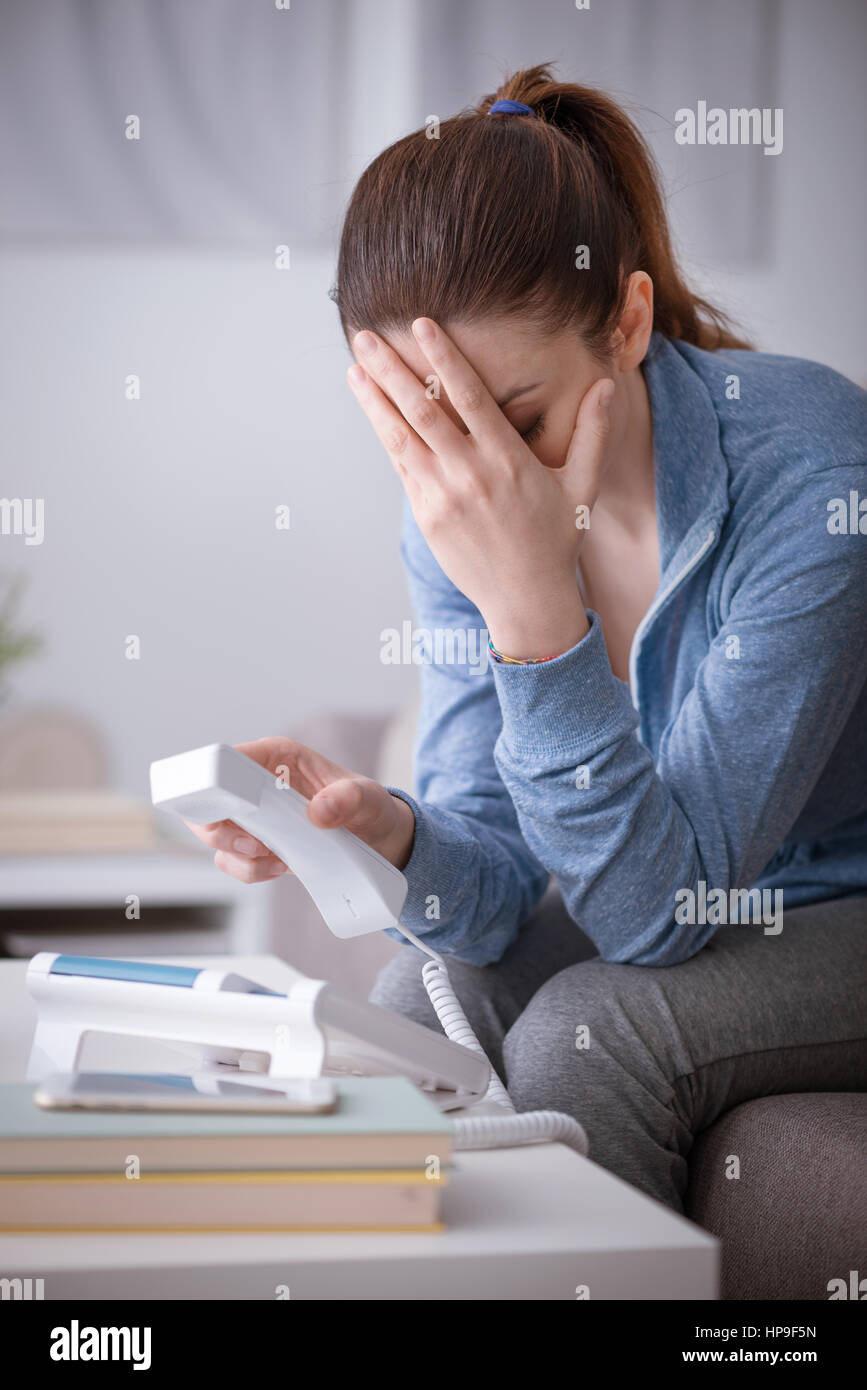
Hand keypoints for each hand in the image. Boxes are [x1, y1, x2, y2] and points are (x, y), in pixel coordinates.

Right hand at [184, 736, 415, 881]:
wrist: (376, 840)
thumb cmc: (368, 808)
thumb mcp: (369, 799)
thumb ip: (349, 798)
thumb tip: (319, 811)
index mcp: (276, 758)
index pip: (229, 759)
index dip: (218, 781)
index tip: (233, 806)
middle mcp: (256, 784)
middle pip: (206, 801)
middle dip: (218, 829)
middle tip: (255, 845)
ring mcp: (252, 816)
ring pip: (215, 836)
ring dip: (240, 855)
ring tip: (279, 858)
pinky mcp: (255, 844)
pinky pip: (233, 861)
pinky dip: (252, 870)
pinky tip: (282, 866)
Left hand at [347, 319, 613, 657]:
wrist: (526, 598)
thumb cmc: (557, 540)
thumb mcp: (583, 486)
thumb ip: (593, 433)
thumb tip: (606, 385)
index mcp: (509, 460)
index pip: (470, 397)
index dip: (444, 358)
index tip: (422, 325)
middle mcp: (471, 474)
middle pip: (423, 411)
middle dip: (391, 370)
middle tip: (365, 336)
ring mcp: (444, 496)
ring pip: (401, 437)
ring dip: (375, 400)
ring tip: (354, 367)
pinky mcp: (427, 515)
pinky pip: (402, 466)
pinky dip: (384, 434)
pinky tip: (371, 409)